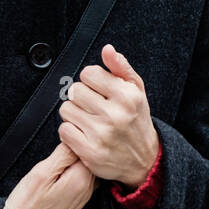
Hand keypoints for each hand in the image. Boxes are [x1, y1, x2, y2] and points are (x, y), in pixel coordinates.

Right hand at [2, 142, 95, 208]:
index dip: (77, 137)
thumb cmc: (26, 206)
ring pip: (85, 169)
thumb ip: (62, 155)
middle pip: (90, 158)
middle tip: (60, 145)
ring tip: (57, 159)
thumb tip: (76, 138)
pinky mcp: (76, 202)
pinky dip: (73, 172)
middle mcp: (87, 189)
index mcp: (81, 179)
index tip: (66, 134)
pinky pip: (81, 180)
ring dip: (75, 161)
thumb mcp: (41, 174)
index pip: (89, 147)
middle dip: (79, 149)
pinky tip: (59, 172)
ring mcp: (83, 197)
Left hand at [58, 44, 160, 189]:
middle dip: (81, 97)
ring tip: (88, 119)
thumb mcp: (137, 90)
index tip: (97, 89)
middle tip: (92, 106)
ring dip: (74, 114)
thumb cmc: (137, 120)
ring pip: (66, 110)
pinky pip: (64, 131)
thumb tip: (107, 49)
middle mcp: (115, 114)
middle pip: (75, 91)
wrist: (144, 159)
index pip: (89, 73)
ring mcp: (102, 134)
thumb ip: (120, 67)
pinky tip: (84, 133)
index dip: (90, 80)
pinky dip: (70, 131)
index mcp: (127, 95)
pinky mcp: (90, 152)